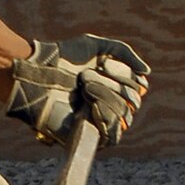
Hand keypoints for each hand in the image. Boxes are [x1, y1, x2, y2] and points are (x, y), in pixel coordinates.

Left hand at [6, 35, 149, 145]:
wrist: (37, 75)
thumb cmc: (63, 58)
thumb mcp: (97, 46)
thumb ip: (125, 54)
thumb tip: (147, 74)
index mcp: (113, 86)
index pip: (137, 89)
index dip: (126, 76)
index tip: (105, 64)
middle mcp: (109, 106)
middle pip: (132, 103)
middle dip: (113, 86)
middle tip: (86, 77)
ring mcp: (98, 123)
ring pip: (123, 117)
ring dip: (106, 97)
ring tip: (83, 87)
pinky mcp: (88, 137)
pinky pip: (111, 136)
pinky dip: (105, 118)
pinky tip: (92, 106)